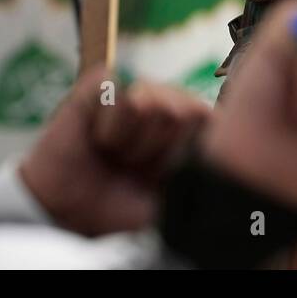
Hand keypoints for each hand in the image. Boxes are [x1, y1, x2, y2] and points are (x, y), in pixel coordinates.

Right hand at [19, 68, 211, 235]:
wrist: (69, 214)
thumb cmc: (123, 207)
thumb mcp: (174, 198)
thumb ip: (205, 167)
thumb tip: (227, 138)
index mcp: (194, 127)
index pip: (215, 120)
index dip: (186, 153)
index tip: (165, 176)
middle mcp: (169, 102)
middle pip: (184, 110)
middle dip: (157, 150)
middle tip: (134, 166)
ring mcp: (135, 90)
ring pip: (151, 102)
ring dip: (129, 141)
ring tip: (116, 154)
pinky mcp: (100, 83)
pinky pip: (116, 92)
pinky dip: (106, 127)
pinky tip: (98, 138)